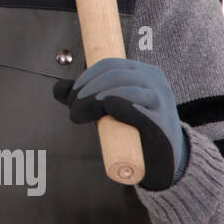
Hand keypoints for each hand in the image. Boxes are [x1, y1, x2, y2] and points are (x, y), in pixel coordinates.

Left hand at [53, 57, 188, 190]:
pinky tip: (107, 109)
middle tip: (73, 111)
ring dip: (94, 101)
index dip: (85, 78)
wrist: (165, 159)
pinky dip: (120, 107)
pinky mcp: (162, 124)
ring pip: (124, 89)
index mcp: (142, 72)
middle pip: (113, 76)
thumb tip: (58, 88)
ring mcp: (161, 101)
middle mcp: (154, 81)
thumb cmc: (136, 130)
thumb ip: (86, 97)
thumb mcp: (110, 108)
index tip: (71, 97)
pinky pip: (139, 110)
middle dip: (86, 91)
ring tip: (80, 115)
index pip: (109, 64)